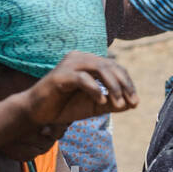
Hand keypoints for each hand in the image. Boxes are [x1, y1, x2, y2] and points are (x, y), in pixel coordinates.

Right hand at [17, 52, 137, 130]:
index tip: (135, 102)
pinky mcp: (60, 75)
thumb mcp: (93, 106)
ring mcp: (69, 64)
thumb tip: (133, 104)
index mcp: (87, 62)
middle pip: (109, 66)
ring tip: (118, 104)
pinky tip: (101, 100)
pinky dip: (95, 89)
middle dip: (123, 85)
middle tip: (132, 103)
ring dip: (113, 86)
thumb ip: (111, 103)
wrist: (37, 113)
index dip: (127, 83)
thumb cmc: (63, 107)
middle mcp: (79, 58)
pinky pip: (82, 78)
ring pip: (99, 68)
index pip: (114, 67)